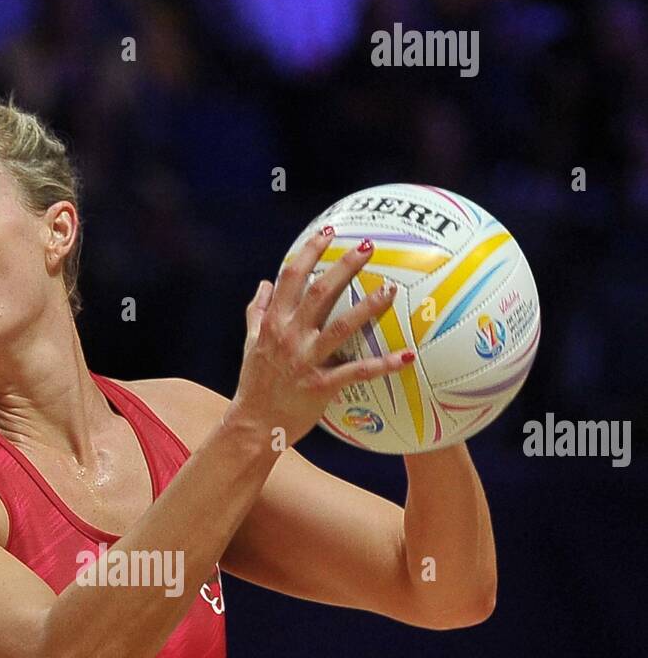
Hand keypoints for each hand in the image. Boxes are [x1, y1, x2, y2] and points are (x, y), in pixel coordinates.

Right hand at [229, 227, 414, 448]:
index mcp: (273, 323)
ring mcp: (306, 361)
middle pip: (320, 292)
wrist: (253, 425)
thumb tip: (264, 284)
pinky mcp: (321, 386)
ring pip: (340, 327)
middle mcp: (289, 337)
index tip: (328, 232)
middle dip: (345, 266)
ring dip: (367, 307)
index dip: (310, 251)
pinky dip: (383, 365)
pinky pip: (356, 372)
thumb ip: (257, 312)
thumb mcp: (250, 344)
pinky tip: (407, 356)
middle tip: (369, 247)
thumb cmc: (254, 384)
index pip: (291, 278)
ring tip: (390, 290)